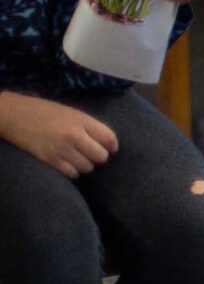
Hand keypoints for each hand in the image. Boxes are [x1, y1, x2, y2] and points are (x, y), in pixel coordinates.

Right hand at [0, 93, 117, 177]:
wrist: (12, 114)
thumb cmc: (42, 111)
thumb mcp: (69, 112)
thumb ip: (87, 125)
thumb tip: (106, 142)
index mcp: (81, 120)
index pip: (109, 138)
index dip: (112, 146)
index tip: (109, 149)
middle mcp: (74, 134)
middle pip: (101, 156)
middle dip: (98, 157)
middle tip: (91, 155)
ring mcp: (61, 148)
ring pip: (88, 167)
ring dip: (85, 165)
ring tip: (77, 159)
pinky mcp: (49, 159)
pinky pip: (72, 173)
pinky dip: (72, 171)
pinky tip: (67, 165)